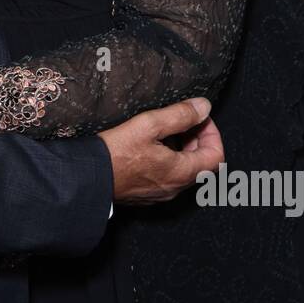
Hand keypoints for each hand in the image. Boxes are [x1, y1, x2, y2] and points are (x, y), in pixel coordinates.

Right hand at [99, 98, 223, 205]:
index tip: (199, 119)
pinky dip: (169, 161)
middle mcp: (175, 188)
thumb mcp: (149, 125)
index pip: (216, 156)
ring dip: (183, 151)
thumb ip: (180, 115)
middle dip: (198, 140)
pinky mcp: (146, 195)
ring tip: (165, 132)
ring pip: (185, 172)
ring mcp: (161, 194)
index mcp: (181, 172)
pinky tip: (150, 148)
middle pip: (202, 165)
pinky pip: (168, 178)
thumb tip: (203, 107)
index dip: (213, 133)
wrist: (87, 178)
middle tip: (184, 122)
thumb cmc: (116, 153)